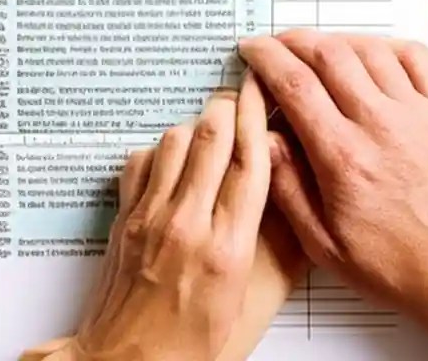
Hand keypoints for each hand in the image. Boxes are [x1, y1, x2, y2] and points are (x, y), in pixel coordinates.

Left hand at [26, 74, 275, 360]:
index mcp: (228, 249)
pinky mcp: (124, 218)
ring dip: (196, 126)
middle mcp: (186, 224)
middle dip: (228, 107)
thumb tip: (303, 214)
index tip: (265, 91)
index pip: (251, 163)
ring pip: (174, 140)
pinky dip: (160, 150)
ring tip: (211, 131)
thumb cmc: (190, 351)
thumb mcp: (254, 310)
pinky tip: (173, 162)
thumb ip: (282, 258)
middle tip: (240, 97)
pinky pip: (141, 161)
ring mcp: (150, 217)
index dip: (260, 117)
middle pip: (211, 137)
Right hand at [239, 30, 427, 360]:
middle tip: (277, 45)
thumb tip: (263, 138)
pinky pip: (416, 58)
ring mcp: (419, 115)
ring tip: (317, 49)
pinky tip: (370, 55)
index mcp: (343, 158)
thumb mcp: (322, 244)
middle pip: (328, 54)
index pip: (294, 84)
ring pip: (370, 49)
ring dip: (336, 40)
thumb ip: (286, 186)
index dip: (266, 58)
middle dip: (293, 40)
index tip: (251, 50)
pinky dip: (386, 45)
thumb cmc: (395, 266)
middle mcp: (380, 126)